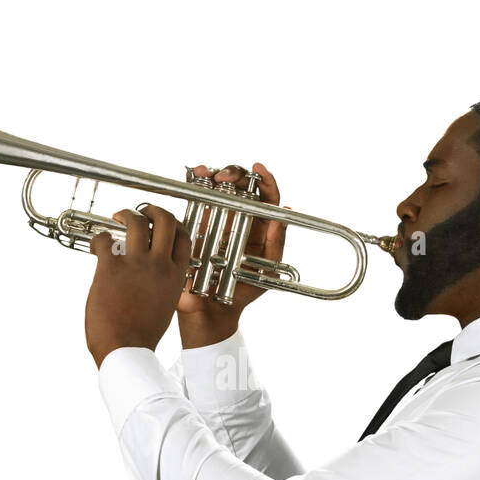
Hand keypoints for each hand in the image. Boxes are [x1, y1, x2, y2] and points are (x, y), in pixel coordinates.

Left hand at [84, 204, 191, 368]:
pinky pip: (105, 239)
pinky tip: (97, 245)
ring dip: (126, 214)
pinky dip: (100, 238)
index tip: (163, 222)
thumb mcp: (164, 304)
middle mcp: (160, 266)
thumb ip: (162, 283)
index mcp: (176, 276)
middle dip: (153, 210)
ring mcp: (136, 265)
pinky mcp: (110, 268)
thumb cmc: (142, 333)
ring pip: (137, 221)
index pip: (184, 238)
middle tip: (142, 212)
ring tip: (118, 217)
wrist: (126, 349)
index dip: (174, 224)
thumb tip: (149, 270)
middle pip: (166, 220)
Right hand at [177, 162, 287, 347]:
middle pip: (240, 186)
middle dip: (235, 174)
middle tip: (225, 177)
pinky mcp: (196, 225)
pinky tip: (195, 178)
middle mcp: (239, 220)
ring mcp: (217, 220)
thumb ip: (275, 244)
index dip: (265, 180)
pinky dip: (195, 185)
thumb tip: (284, 212)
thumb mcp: (266, 273)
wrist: (210, 309)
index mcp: (259, 228)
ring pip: (217, 188)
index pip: (266, 197)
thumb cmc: (240, 293)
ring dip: (213, 174)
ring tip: (208, 174)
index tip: (258, 170)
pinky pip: (196, 200)